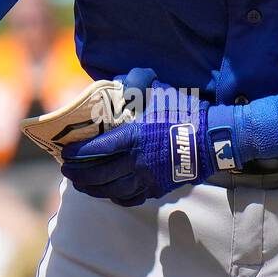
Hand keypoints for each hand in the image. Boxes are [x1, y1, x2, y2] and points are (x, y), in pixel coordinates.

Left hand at [61, 71, 237, 204]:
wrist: (212, 139)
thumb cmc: (185, 113)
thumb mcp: (161, 93)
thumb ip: (138, 85)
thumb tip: (124, 78)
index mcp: (133, 137)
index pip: (96, 150)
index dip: (78, 154)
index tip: (66, 154)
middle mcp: (136, 161)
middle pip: (99, 174)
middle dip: (78, 174)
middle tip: (67, 171)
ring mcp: (146, 178)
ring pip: (111, 189)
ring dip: (92, 188)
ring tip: (81, 184)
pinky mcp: (157, 188)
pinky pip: (130, 198)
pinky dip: (115, 197)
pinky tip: (109, 193)